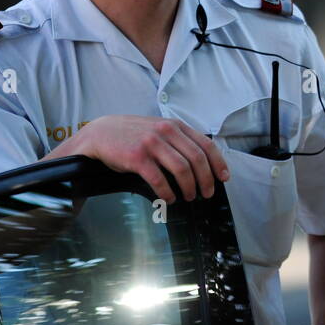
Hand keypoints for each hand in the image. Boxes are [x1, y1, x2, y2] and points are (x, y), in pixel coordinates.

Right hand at [46, 114, 228, 203]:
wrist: (101, 133)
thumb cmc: (133, 135)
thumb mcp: (159, 129)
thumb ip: (179, 140)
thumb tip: (203, 162)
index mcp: (175, 125)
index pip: (206, 144)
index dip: (218, 163)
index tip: (224, 177)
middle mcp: (166, 131)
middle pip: (197, 159)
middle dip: (206, 180)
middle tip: (207, 193)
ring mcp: (152, 143)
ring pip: (182, 169)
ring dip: (189, 187)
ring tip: (189, 197)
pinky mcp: (137, 157)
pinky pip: (159, 179)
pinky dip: (167, 192)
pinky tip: (168, 198)